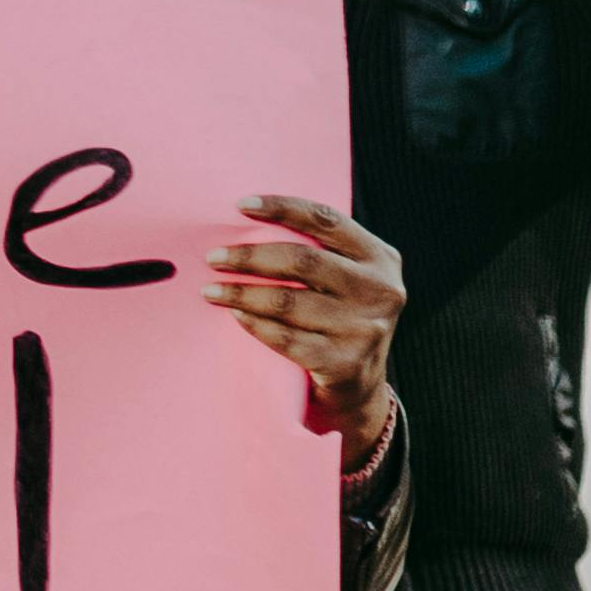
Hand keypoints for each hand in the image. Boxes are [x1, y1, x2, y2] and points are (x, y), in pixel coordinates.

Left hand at [205, 192, 402, 439]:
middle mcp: (380, 290)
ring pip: (288, 302)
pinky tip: (234, 315)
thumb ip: (320, 251)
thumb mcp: (347, 279)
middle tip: (213, 257)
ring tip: (210, 290)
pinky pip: (285, 338)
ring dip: (241, 293)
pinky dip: (254, 324)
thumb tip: (249, 220)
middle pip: (302, 261)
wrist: (360, 385)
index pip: (326, 220)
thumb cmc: (338, 317)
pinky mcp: (345, 362)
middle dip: (250, 256)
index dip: (283, 208)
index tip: (241, 205)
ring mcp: (365, 328)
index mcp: (380, 258)